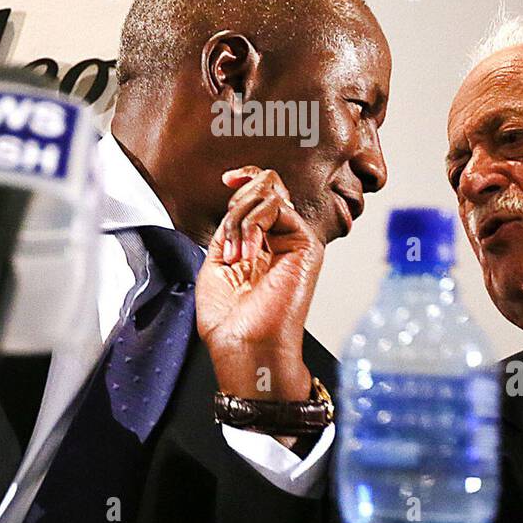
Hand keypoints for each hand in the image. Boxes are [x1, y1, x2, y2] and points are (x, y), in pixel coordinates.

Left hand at [196, 166, 323, 403]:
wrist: (246, 345)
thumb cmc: (231, 319)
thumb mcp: (217, 260)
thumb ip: (230, 227)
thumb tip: (237, 197)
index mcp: (263, 242)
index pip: (263, 193)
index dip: (246, 177)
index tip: (227, 179)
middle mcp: (281, 238)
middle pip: (267, 185)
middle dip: (237, 204)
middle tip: (229, 244)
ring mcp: (295, 240)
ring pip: (269, 192)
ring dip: (240, 219)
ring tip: (236, 255)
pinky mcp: (306, 244)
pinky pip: (277, 207)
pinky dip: (251, 224)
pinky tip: (247, 253)